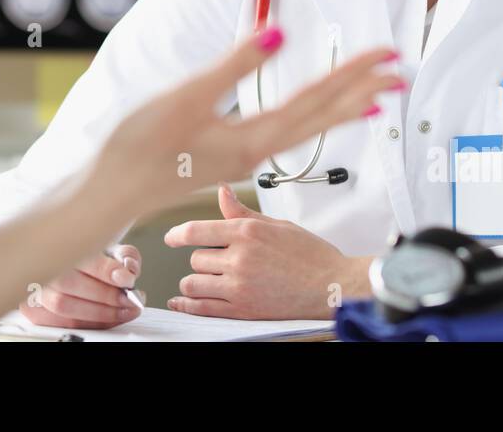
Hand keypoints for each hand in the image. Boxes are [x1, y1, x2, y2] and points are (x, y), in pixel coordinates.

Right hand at [18, 244, 145, 329]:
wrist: (59, 262)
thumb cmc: (85, 256)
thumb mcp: (109, 248)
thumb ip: (123, 255)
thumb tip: (129, 268)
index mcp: (60, 242)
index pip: (80, 256)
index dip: (106, 270)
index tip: (128, 279)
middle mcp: (42, 263)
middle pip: (69, 283)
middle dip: (106, 296)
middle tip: (130, 300)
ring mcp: (34, 288)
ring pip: (62, 305)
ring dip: (99, 313)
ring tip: (123, 311)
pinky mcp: (33, 309)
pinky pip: (60, 322)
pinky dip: (87, 323)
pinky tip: (106, 319)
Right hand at [22, 28, 401, 330]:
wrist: (110, 191)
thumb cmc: (139, 146)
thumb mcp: (185, 97)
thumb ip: (233, 66)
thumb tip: (278, 33)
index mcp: (253, 138)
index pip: (317, 99)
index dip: (353, 74)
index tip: (386, 55)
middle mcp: (258, 151)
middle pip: (323, 116)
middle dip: (363, 90)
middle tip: (400, 70)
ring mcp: (246, 157)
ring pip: (310, 128)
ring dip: (345, 107)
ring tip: (377, 96)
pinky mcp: (232, 156)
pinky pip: (289, 135)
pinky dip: (314, 121)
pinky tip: (317, 117)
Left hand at [164, 184, 360, 319]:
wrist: (332, 286)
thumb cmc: (310, 255)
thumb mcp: (276, 225)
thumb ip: (243, 212)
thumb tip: (222, 192)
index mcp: (247, 232)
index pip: (197, 230)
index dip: (177, 234)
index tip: (170, 237)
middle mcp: (239, 258)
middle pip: (196, 258)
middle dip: (202, 259)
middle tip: (215, 260)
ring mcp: (239, 286)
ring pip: (194, 283)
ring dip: (195, 281)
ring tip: (204, 279)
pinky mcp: (243, 309)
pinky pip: (203, 308)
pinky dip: (187, 306)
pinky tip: (182, 302)